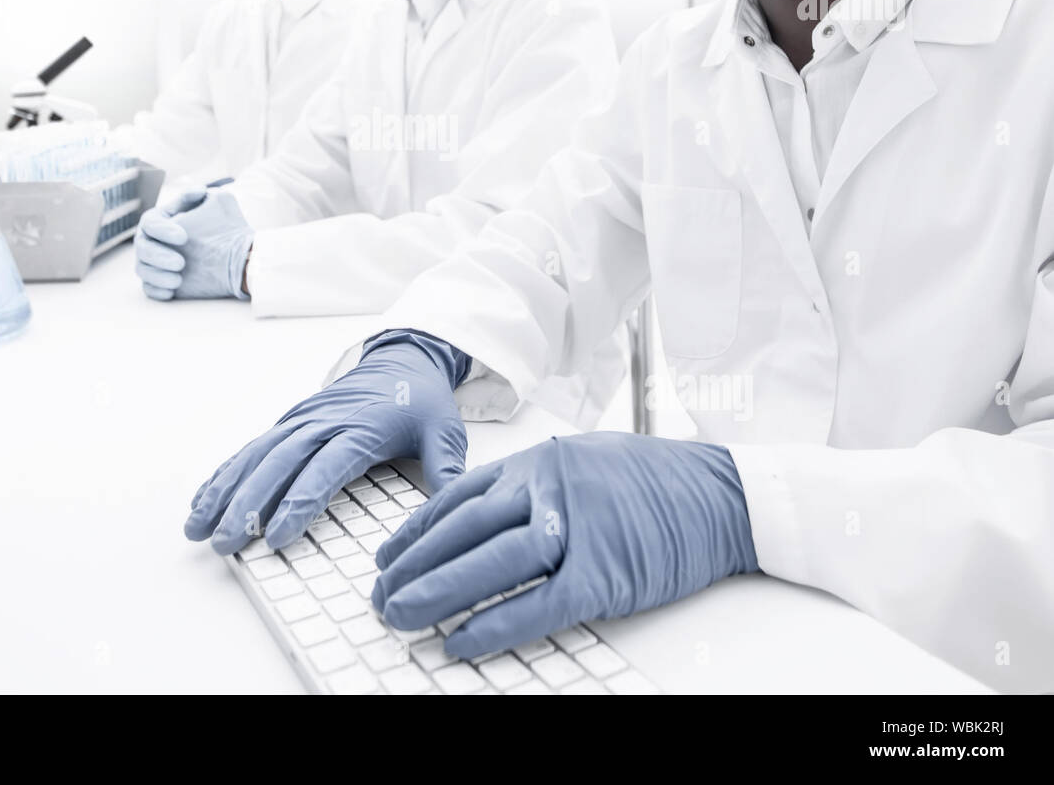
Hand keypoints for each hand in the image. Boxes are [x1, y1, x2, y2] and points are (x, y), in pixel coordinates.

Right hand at [134, 188, 251, 299]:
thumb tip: (197, 192)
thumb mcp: (216, 204)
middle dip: (160, 256)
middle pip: (143, 249)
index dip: (164, 230)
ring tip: (178, 280)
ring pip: (143, 270)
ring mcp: (152, 263)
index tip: (184, 237)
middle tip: (181, 263)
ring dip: (158, 276)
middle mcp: (150, 241)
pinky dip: (157, 291)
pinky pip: (149, 289)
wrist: (234, 253)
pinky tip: (171, 292)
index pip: (152, 223)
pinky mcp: (158, 282)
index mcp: (158, 220)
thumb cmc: (221, 225)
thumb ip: (203, 196)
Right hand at [185, 331, 470, 553]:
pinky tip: (202, 502)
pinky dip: (224, 474)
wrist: (401, 359)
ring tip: (198, 528)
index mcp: (361, 426)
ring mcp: (301, 420)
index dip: (299, 501)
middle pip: (280, 464)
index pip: (325, 467)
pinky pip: (251, 449)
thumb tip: (452, 507)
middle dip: (249, 505)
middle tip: (228, 542)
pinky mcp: (289, 423)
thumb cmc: (421, 400)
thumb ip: (446, 468)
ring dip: (226, 491)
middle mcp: (323, 421)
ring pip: (257, 456)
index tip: (278, 536)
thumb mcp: (444, 430)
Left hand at [371, 431, 757, 659]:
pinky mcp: (604, 575)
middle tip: (380, 596)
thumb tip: (482, 516)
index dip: (415, 530)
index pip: (458, 497)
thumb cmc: (652, 479)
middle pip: (463, 530)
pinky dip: (495, 627)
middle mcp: (547, 490)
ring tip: (401, 616)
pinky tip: (461, 641)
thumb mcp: (583, 458)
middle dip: (413, 565)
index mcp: (539, 463)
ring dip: (439, 592)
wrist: (721, 493)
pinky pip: (537, 606)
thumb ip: (533, 483)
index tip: (386, 556)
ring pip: (489, 564)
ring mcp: (576, 530)